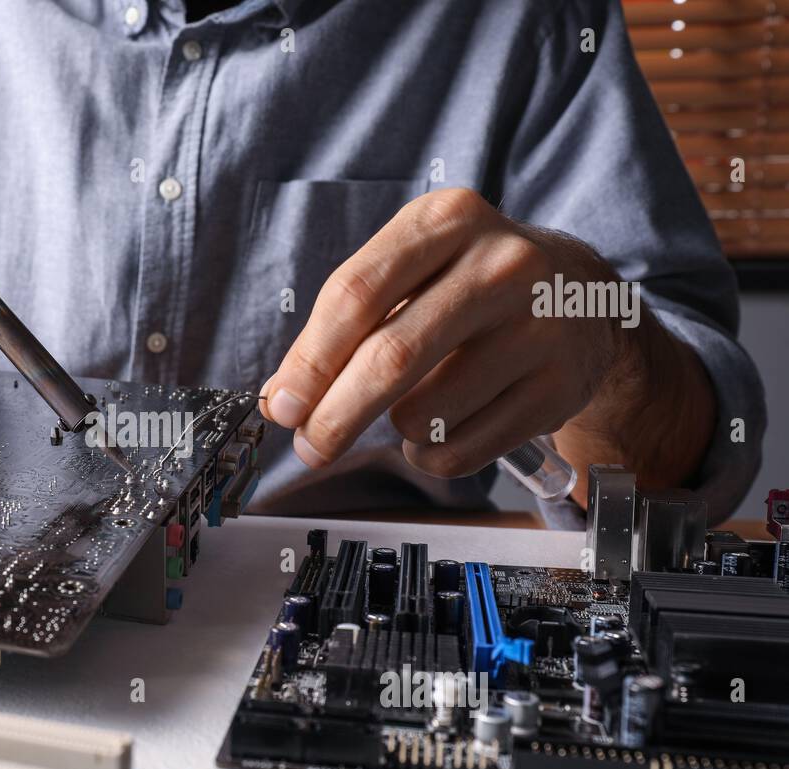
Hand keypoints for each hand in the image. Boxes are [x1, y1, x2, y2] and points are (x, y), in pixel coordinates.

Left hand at [259, 188, 713, 505]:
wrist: (578, 295)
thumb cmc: (468, 285)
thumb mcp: (410, 272)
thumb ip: (343, 326)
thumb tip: (283, 397)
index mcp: (448, 220)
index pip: (356, 294)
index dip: (309, 360)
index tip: (282, 406)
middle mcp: (501, 265)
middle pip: (391, 358)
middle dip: (334, 415)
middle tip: (309, 446)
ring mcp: (539, 325)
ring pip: (424, 414)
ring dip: (397, 431)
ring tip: (412, 410)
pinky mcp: (559, 386)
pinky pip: (462, 450)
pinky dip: (432, 455)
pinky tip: (447, 426)